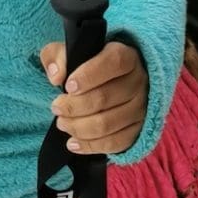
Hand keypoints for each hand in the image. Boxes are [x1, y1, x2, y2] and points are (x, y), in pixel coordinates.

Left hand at [39, 40, 147, 154]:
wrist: (109, 79)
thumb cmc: (86, 63)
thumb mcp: (69, 51)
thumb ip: (57, 56)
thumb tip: (56, 76)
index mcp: (126, 56)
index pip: (113, 63)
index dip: (89, 75)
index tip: (68, 86)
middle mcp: (139, 81)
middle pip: (106, 97)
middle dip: (75, 106)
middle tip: (56, 107)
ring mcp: (141, 107)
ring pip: (109, 123)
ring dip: (79, 127)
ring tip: (61, 123)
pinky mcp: (138, 129)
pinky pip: (116, 143)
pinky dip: (91, 146)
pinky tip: (73, 143)